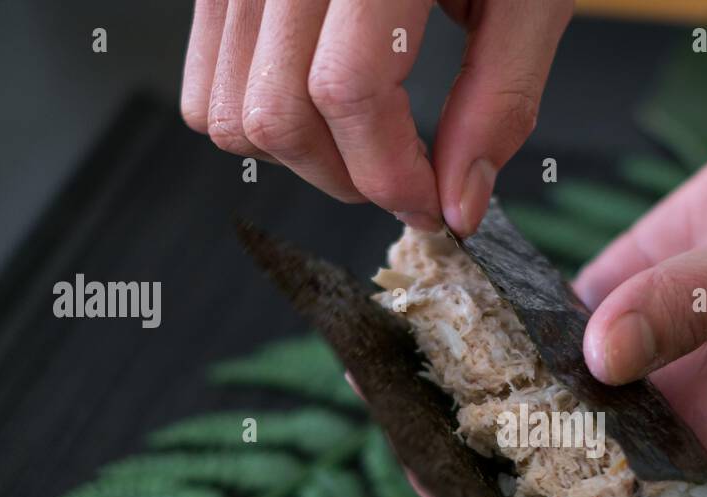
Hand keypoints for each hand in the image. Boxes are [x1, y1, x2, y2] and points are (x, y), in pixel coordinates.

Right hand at [180, 0, 572, 233]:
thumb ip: (498, 101)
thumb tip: (458, 204)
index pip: (346, 89)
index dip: (390, 173)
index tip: (433, 205)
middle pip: (276, 114)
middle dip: (348, 179)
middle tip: (407, 181)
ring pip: (228, 112)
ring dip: (304, 160)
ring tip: (369, 144)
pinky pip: (207, 82)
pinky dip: (262, 122)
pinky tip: (327, 112)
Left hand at [458, 101, 706, 496]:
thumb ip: (692, 305)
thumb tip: (601, 353)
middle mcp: (674, 399)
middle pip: (576, 457)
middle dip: (503, 469)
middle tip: (423, 458)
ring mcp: (645, 346)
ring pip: (556, 392)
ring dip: (495, 397)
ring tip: (415, 398)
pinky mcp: (626, 292)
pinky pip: (556, 320)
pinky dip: (509, 320)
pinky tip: (454, 315)